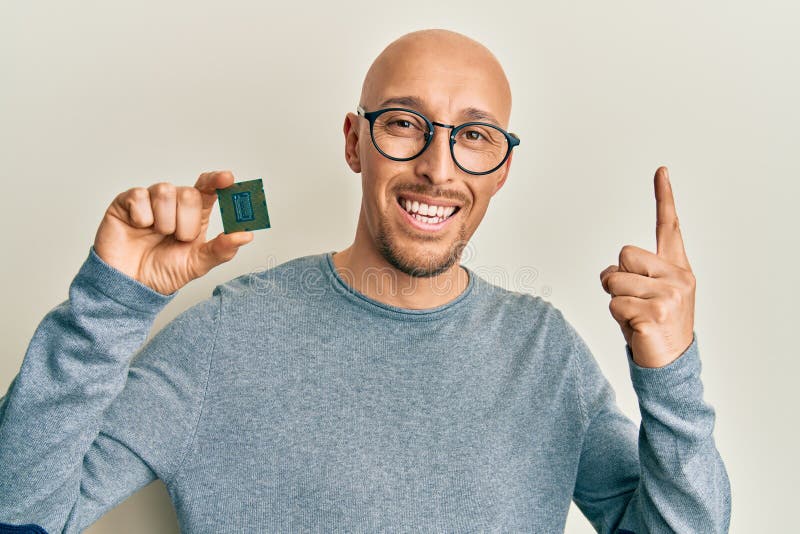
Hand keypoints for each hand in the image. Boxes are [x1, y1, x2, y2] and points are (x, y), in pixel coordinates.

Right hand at [93, 170, 253, 294]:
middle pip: (190, 193)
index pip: (209, 188)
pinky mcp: (127, 202)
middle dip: (187, 222)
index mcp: (194, 215)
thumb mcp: (197, 264)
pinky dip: (142, 217)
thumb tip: (246, 235)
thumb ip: (222, 249)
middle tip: (178, 239)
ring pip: (166, 191)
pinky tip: (138, 228)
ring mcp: (150, 201)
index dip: (218, 181)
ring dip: (165, 221)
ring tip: (157, 235)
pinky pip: (139, 196)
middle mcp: (174, 203)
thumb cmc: (163, 272)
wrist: (130, 286)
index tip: (228, 179)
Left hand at [599, 166, 695, 367]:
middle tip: (634, 301)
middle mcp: (678, 277)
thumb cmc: (655, 326)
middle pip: (623, 255)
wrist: (671, 364)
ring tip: (635, 316)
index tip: (660, 171)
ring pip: (613, 280)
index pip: (669, 228)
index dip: (664, 198)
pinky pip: (614, 304)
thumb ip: (637, 273)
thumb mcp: (652, 295)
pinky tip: (636, 328)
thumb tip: (612, 270)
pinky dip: (617, 317)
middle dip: (617, 278)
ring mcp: (668, 296)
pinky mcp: (654, 314)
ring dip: (615, 299)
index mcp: (677, 269)